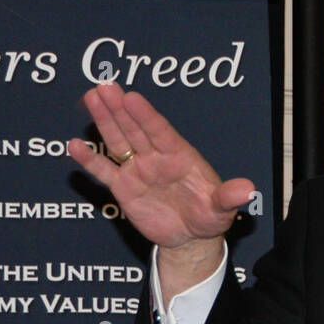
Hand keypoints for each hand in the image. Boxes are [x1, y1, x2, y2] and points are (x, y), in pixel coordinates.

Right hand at [68, 83, 254, 271]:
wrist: (191, 237)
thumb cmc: (209, 216)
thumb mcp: (222, 208)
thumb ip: (228, 197)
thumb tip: (248, 189)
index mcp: (179, 155)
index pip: (160, 131)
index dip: (145, 115)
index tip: (131, 96)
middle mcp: (156, 157)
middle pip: (135, 128)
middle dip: (120, 108)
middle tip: (104, 87)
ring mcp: (138, 170)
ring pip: (118, 140)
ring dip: (105, 120)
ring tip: (91, 98)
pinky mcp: (124, 187)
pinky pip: (104, 171)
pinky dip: (90, 160)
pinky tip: (74, 145)